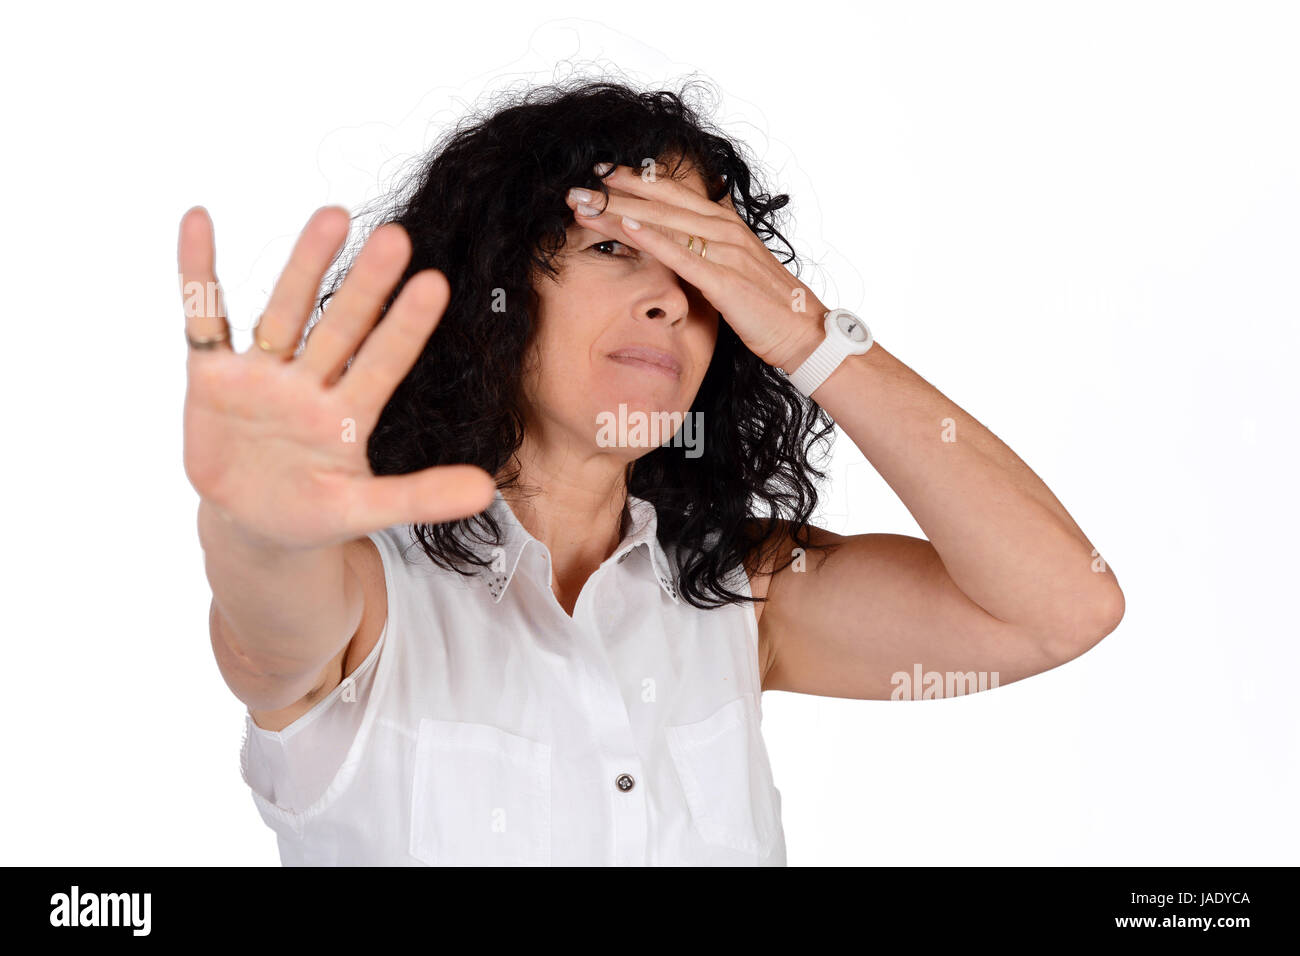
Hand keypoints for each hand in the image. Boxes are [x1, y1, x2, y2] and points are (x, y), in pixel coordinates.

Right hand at [178, 205, 495, 551]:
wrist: (252, 524)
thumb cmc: (313, 513)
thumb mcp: (365, 510)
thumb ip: (420, 497)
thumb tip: (486, 490)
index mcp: (350, 413)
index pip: (384, 363)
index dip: (406, 327)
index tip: (436, 283)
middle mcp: (311, 383)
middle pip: (341, 326)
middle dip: (366, 285)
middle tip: (397, 236)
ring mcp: (263, 373)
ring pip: (285, 311)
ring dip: (305, 266)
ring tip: (333, 215)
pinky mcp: (212, 374)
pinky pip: (203, 318)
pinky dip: (197, 274)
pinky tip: (199, 221)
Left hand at [564, 163, 827, 369]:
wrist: (804, 333)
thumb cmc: (769, 307)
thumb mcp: (736, 269)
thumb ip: (711, 251)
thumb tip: (688, 240)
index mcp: (725, 225)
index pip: (673, 194)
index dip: (635, 181)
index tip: (599, 174)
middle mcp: (724, 230)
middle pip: (662, 202)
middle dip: (616, 193)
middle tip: (577, 186)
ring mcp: (725, 252)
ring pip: (664, 223)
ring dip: (621, 211)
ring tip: (585, 204)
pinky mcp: (724, 280)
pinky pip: (682, 255)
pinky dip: (652, 238)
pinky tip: (625, 226)